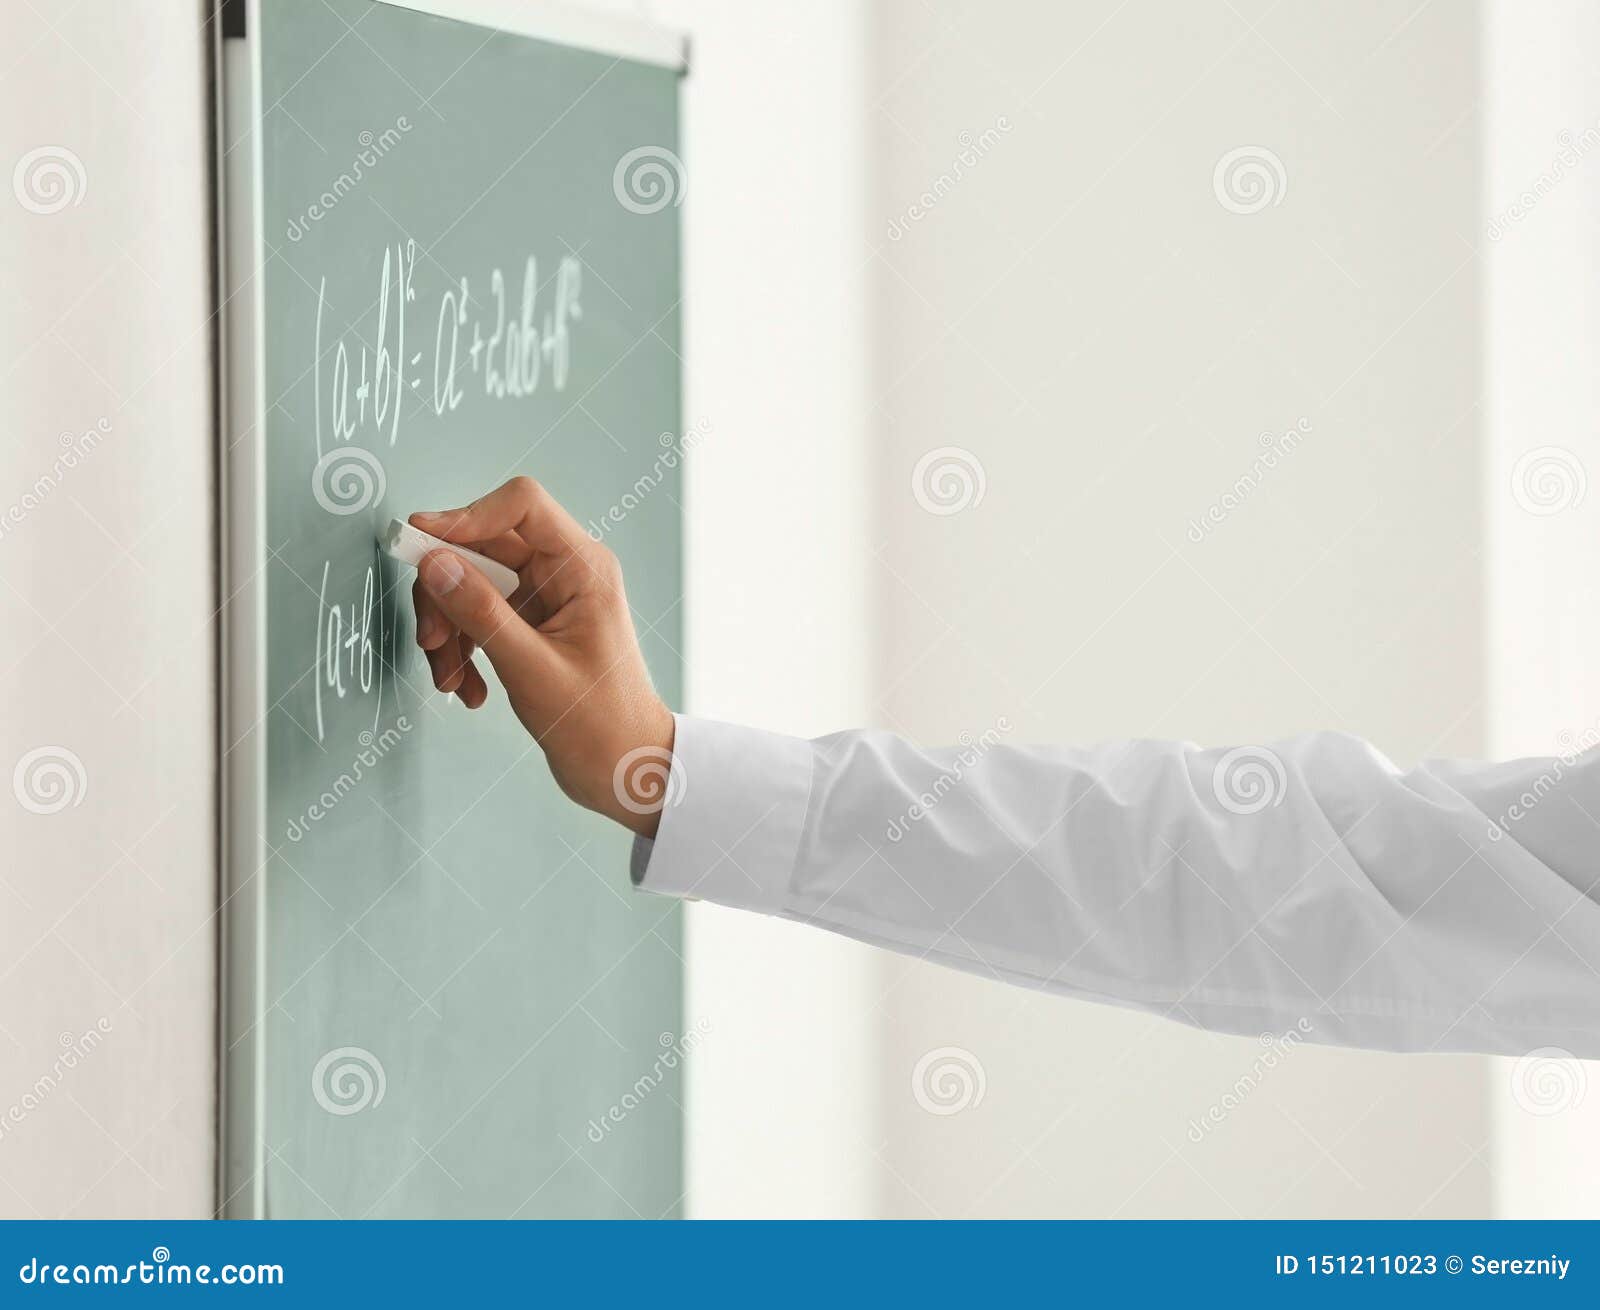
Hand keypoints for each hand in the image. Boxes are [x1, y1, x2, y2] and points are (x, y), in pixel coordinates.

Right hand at [408, 476, 674, 837]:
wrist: (624, 768)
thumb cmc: (600, 724)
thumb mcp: (532, 669)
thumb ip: (481, 613)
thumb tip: (435, 564)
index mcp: (584, 568)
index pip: (521, 505)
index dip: (466, 516)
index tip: (420, 542)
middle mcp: (566, 572)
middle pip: (483, 546)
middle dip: (446, 591)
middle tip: (430, 640)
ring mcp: (547, 597)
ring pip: (472, 582)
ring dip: (449, 628)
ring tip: (449, 677)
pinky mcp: (531, 623)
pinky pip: (478, 615)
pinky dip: (463, 648)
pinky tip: (466, 688)